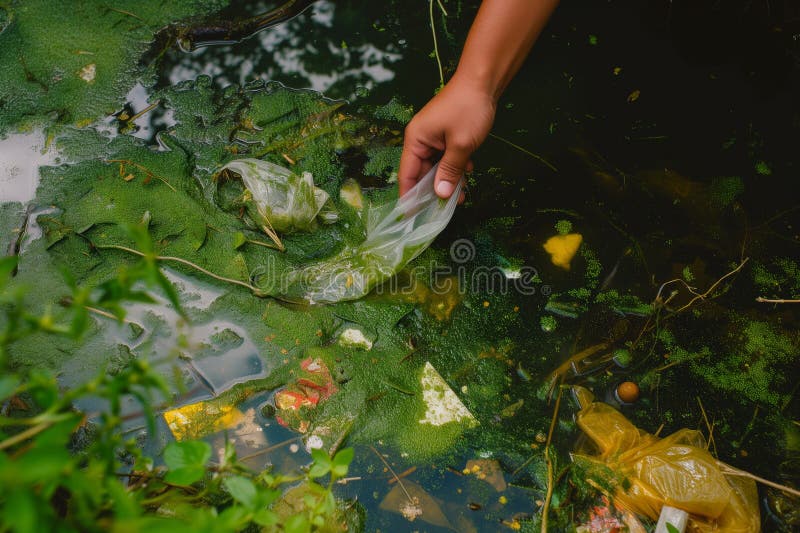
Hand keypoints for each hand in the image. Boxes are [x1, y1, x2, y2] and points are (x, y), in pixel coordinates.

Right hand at [398, 75, 496, 199]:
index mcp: (416, 140)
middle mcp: (420, 139)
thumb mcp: (461, 145)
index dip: (409, 197)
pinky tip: (469, 173)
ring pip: (437, 167)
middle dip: (435, 190)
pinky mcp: (446, 135)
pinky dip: (456, 167)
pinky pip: (446, 157)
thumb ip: (450, 171)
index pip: (407, 175)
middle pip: (422, 173)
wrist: (483, 80)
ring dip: (449, 180)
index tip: (413, 216)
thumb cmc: (469, 109)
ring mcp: (433, 137)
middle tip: (448, 209)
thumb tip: (441, 195)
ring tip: (463, 195)